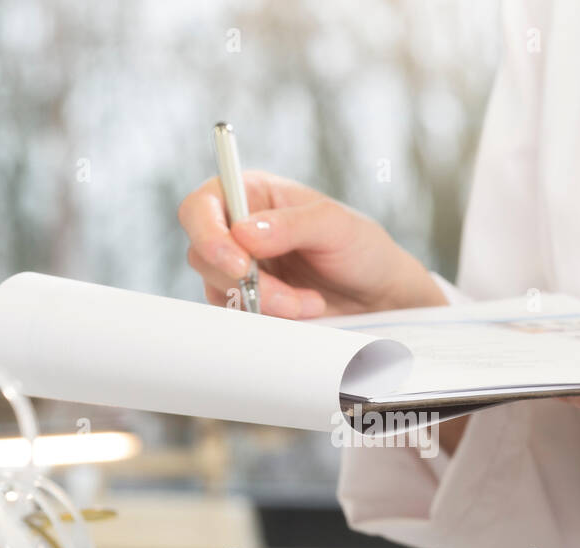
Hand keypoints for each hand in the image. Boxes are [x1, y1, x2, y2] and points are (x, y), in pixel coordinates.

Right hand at [178, 170, 446, 318]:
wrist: (379, 297)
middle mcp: (238, 230)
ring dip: (264, 303)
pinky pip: (236, 315)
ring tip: (309, 304)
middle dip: (245, 282)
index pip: (201, 206)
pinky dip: (268, 319)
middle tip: (289, 298)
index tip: (238, 264)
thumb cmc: (361, 249)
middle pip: (203, 254)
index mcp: (252, 195)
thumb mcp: (336, 225)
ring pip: (217, 290)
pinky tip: (303, 313)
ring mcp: (241, 269)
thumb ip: (291, 224)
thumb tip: (243, 233)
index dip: (207, 234)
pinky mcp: (249, 302)